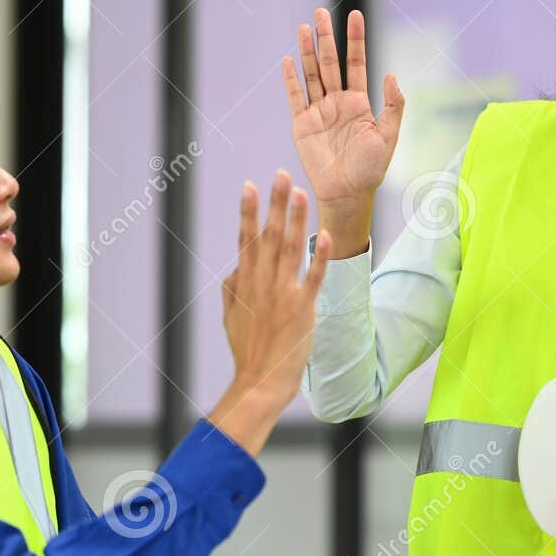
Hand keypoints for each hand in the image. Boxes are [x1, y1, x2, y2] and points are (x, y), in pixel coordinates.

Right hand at [209, 172, 330, 455]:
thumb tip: (235, 268)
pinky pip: (313, 277)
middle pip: (269, 236)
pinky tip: (324, 235)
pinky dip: (320, 256)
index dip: (248, 212)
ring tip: (301, 193)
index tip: (250, 186)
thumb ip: (232, 288)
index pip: (246, 240)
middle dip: (275, 204)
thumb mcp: (230, 317)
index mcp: (245, 283)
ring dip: (296, 220)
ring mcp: (282, 294)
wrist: (261, 381)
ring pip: (290, 249)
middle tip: (281, 174)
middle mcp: (262, 283)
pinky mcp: (302, 308)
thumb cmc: (247, 350)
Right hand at [282, 8, 404, 256]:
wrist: (347, 194)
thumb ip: (392, 105)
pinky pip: (295, 97)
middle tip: (320, 12)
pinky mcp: (302, 124)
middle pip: (330, 62)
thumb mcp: (388, 136)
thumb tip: (391, 74)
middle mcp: (337, 102)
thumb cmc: (370, 170)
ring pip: (311, 74)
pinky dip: (291, 79)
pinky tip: (288, 59)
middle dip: (325, 37)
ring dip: (306, 51)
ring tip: (303, 27)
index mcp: (358, 102)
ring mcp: (318, 111)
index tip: (355, 15)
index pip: (356, 63)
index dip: (355, 39)